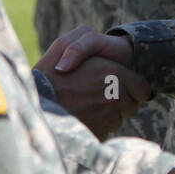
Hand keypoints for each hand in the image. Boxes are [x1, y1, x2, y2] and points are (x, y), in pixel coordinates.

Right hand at [36, 26, 150, 139]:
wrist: (32, 104)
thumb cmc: (47, 73)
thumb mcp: (63, 44)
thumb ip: (85, 38)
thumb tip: (100, 41)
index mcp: (113, 74)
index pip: (142, 87)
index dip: (133, 88)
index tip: (125, 88)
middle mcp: (116, 97)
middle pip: (132, 106)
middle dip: (121, 103)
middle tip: (101, 98)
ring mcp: (109, 118)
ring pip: (118, 120)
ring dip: (108, 116)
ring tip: (86, 108)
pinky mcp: (99, 135)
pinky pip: (105, 132)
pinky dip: (97, 128)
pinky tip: (82, 119)